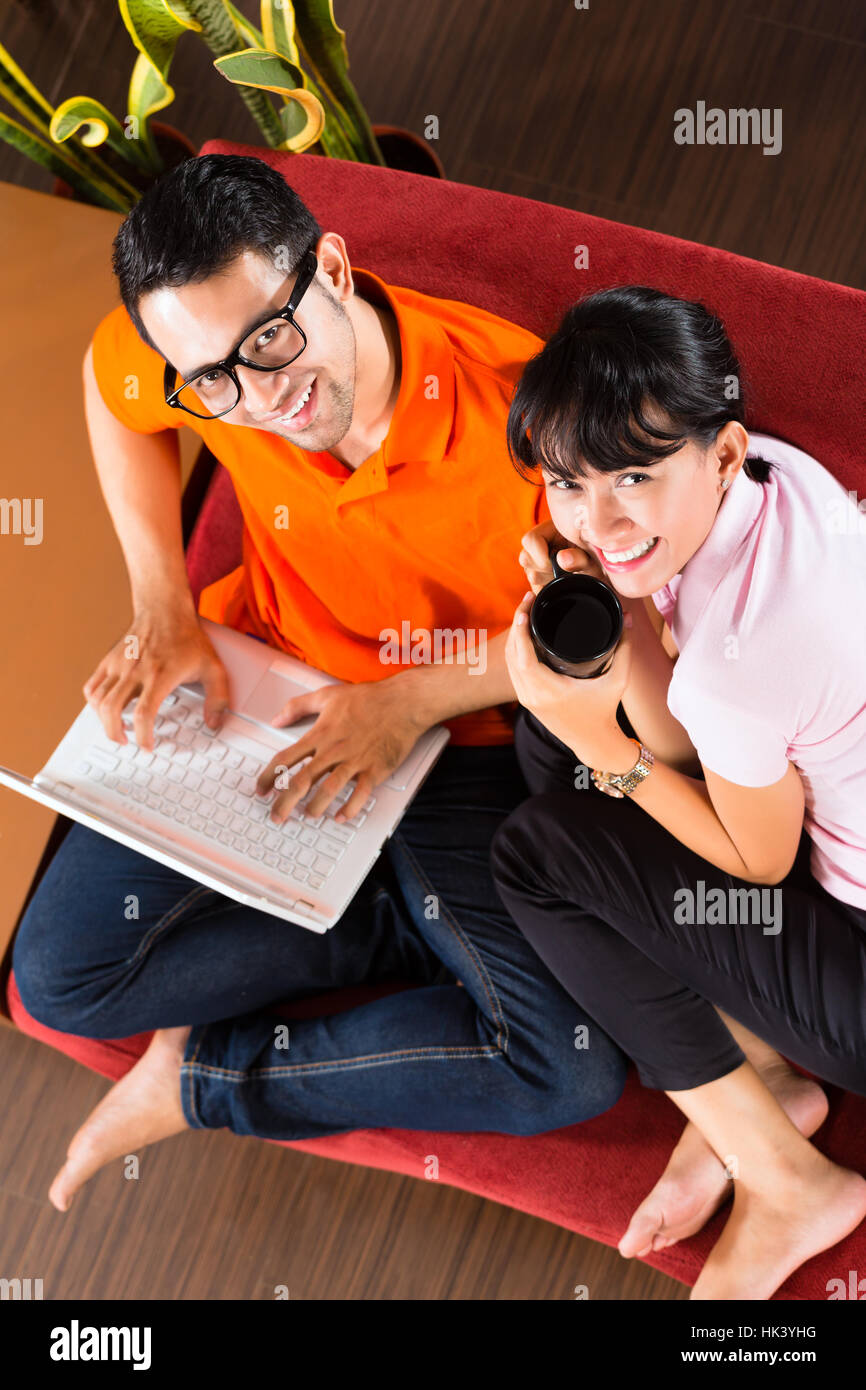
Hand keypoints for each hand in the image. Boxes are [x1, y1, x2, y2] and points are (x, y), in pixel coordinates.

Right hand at [83, 605, 229, 751]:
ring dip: (103, 721)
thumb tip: (215, 723)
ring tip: (117, 730)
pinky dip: (94, 703)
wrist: (164, 609)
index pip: (143, 713)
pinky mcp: (109, 660)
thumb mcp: (213, 667)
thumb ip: (218, 697)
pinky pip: (92, 687)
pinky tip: (105, 709)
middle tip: (127, 742)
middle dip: (115, 733)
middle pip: (112, 710)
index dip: (143, 736)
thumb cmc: (187, 638)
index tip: (147, 746)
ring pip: (98, 700)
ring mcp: (119, 665)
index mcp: (159, 675)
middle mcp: (135, 671)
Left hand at [256, 677, 425, 822]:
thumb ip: (298, 706)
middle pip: (301, 781)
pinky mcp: (374, 769)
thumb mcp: (327, 695)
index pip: (286, 758)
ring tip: (308, 816)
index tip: (261, 789)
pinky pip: (360, 794)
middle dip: (284, 803)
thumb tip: (276, 719)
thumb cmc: (368, 698)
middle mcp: (334, 750)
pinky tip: (341, 816)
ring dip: (315, 808)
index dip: (268, 777)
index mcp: (320, 734)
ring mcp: (354, 761)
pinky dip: (349, 808)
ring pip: (328, 790)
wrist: (403, 702)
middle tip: (276, 816)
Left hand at [505, 591, 634, 765]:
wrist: (593, 743)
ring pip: (509, 662)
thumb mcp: (619, 680)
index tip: (525, 609)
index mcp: (550, 691)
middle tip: (528, 600)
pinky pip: (513, 670)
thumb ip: (624, 647)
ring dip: (513, 636)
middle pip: (511, 654)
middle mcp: (533, 695)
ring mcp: (526, 699)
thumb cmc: (605, 711)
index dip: (519, 631)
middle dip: (515, 624)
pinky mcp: (526, 700)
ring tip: (525, 611)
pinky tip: (521, 634)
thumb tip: (628, 617)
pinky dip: (515, 650)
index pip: (523, 657)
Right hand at [519, 518, 605, 594]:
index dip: (541, 554)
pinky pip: (536, 588)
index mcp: (549, 530)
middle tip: (566, 571)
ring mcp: (536, 562)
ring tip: (568, 576)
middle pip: (526, 559)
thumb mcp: (592, 555)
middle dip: (546, 570)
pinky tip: (563, 584)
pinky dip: (550, 590)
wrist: (604, 567)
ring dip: (549, 580)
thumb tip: (562, 558)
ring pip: (531, 576)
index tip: (557, 563)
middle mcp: (537, 546)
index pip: (530, 540)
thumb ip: (579, 557)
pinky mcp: (538, 577)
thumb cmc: (598, 556)